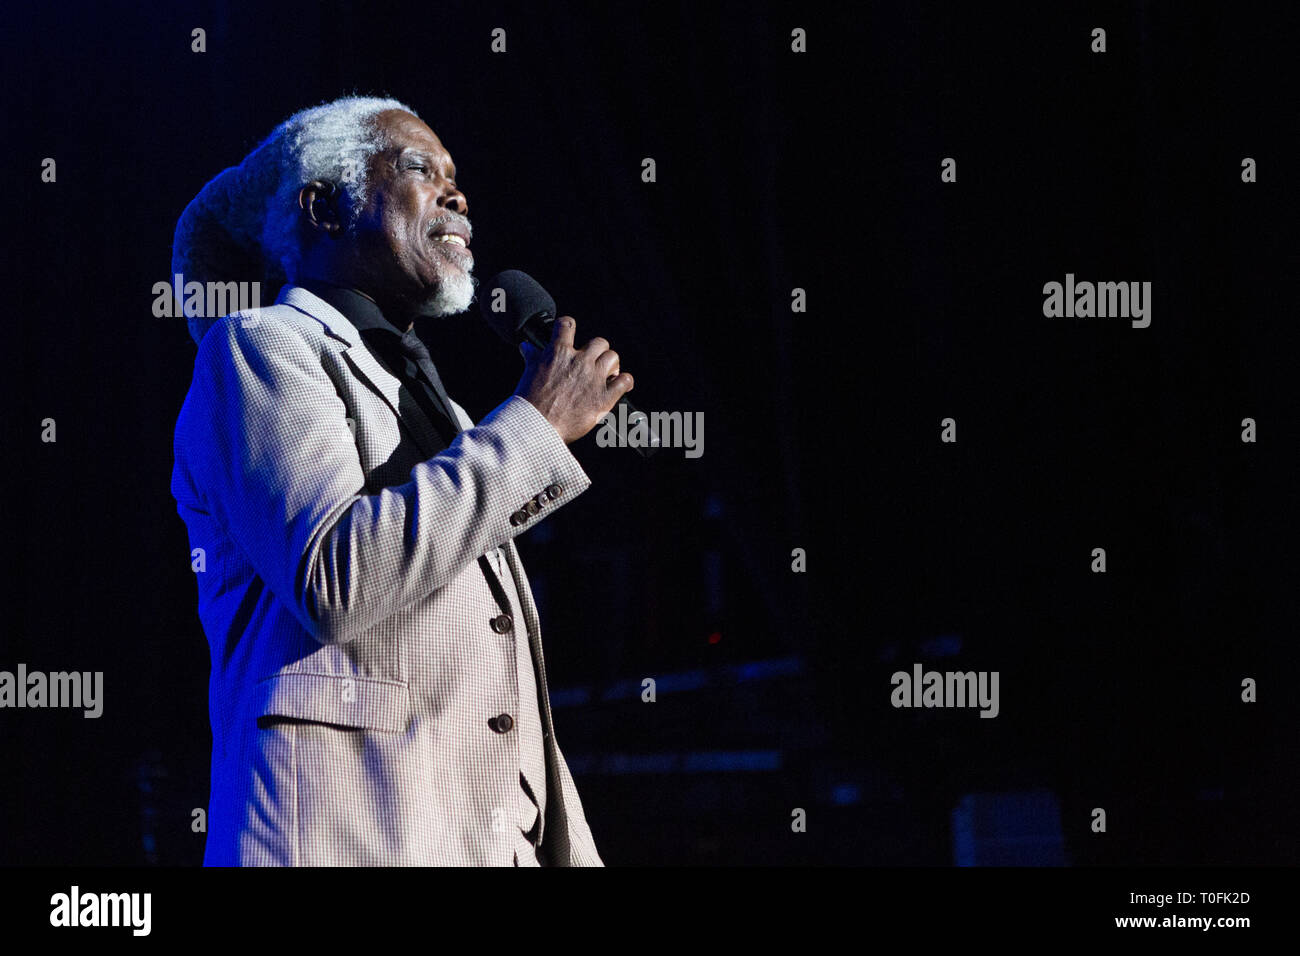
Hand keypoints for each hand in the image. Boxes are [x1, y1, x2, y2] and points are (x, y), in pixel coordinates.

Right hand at [513, 316, 633, 443]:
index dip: (568, 328)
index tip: (569, 335)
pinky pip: (624, 381)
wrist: (537, 426)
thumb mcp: (528, 373)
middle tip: (591, 362)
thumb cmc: (530, 403)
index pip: (567, 325)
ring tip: (606, 373)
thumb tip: (528, 347)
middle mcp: (579, 362)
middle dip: (596, 351)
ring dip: (611, 364)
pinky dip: (625, 381)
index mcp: (559, 353)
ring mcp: (594, 378)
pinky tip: (620, 384)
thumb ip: (532, 357)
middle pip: (599, 342)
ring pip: (613, 357)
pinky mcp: (604, 397)